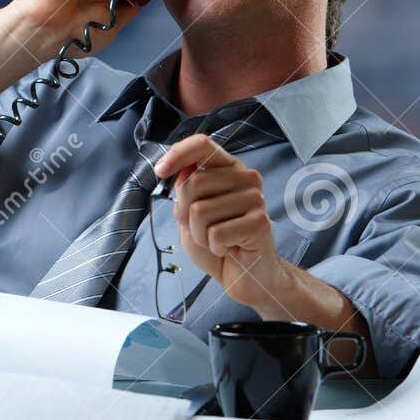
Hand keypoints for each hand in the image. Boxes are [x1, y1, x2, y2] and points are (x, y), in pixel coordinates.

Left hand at [154, 134, 295, 317]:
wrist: (244, 275)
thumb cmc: (216, 241)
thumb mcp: (190, 212)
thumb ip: (186, 188)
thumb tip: (179, 169)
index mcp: (228, 168)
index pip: (202, 144)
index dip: (177, 154)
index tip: (160, 171)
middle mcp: (245, 178)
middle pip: (193, 183)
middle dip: (185, 213)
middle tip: (202, 229)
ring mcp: (255, 198)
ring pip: (200, 212)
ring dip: (199, 235)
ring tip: (218, 240)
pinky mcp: (260, 222)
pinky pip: (215, 234)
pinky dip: (213, 247)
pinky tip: (229, 248)